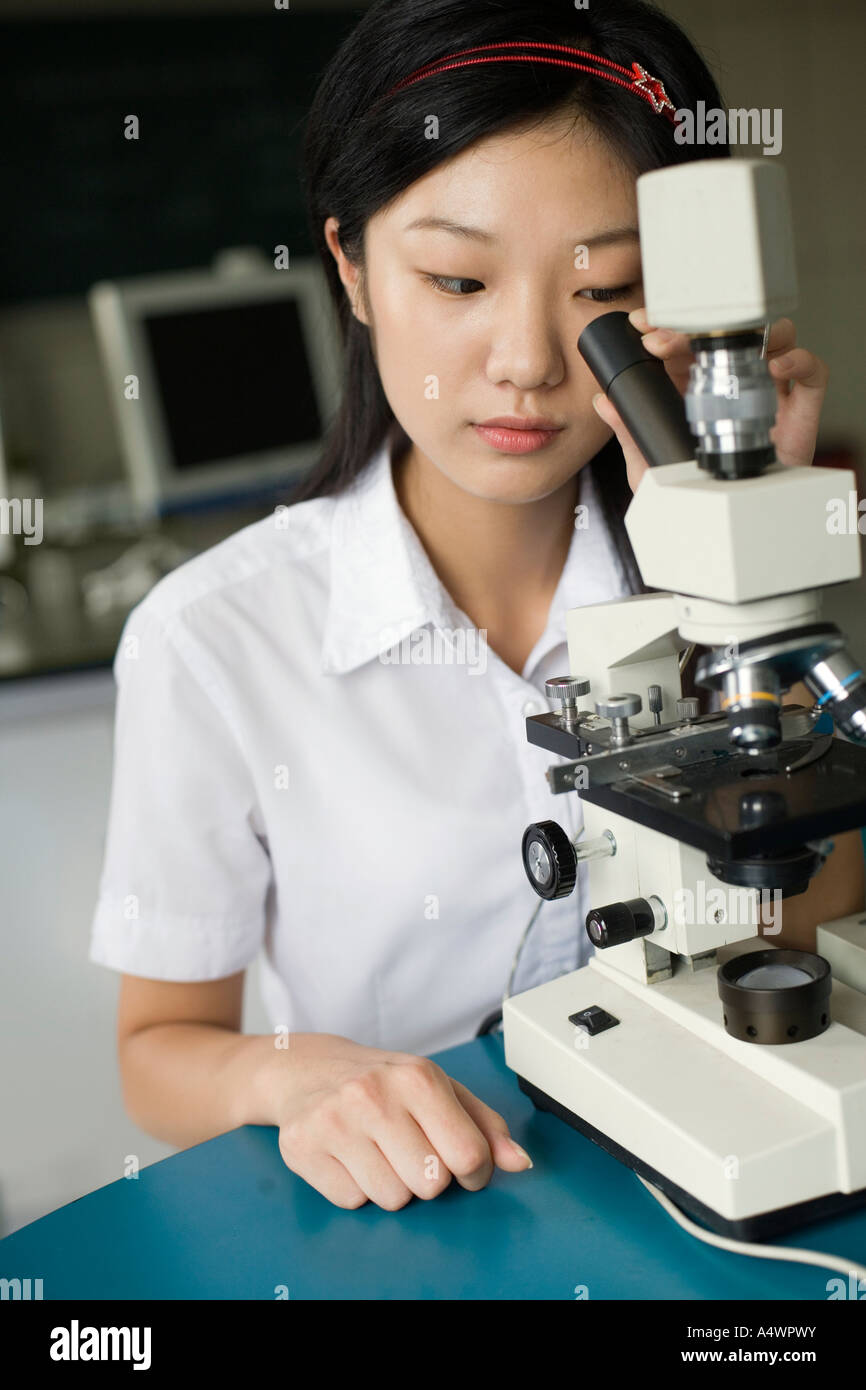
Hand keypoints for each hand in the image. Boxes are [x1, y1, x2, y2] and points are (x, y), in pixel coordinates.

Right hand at [272, 1032, 531, 1209]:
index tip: (461, 1161)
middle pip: (431, 1185)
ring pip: (393, 1199)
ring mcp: (334, 1121)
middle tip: (408, 1146)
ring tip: (376, 1149)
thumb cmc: (383, 1081)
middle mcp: (374, 1095)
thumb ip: (485, 1126)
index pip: (468, 1156)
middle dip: (428, 1175)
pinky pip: (352, 1201)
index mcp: (417, 1077)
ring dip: (392, 1183)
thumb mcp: (439, 1089)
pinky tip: (348, 1156)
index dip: (474, 1171)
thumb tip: (520, 1163)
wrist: (307, 1068)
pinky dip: (355, 1187)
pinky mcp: (302, 1147)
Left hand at [592, 310, 829, 493]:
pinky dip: (799, 360)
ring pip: (775, 337)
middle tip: (662, 338)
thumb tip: (603, 403)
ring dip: (749, 331)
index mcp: (700, 383)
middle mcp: (736, 379)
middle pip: (726, 330)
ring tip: (717, 346)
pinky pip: (812, 372)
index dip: (666, 325)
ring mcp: (770, 390)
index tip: (641, 326)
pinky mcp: (801, 410)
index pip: (687, 340)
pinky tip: (773, 366)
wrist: (733, 526)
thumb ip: (630, 435)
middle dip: (694, 323)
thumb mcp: (651, 466)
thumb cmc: (697, 491)